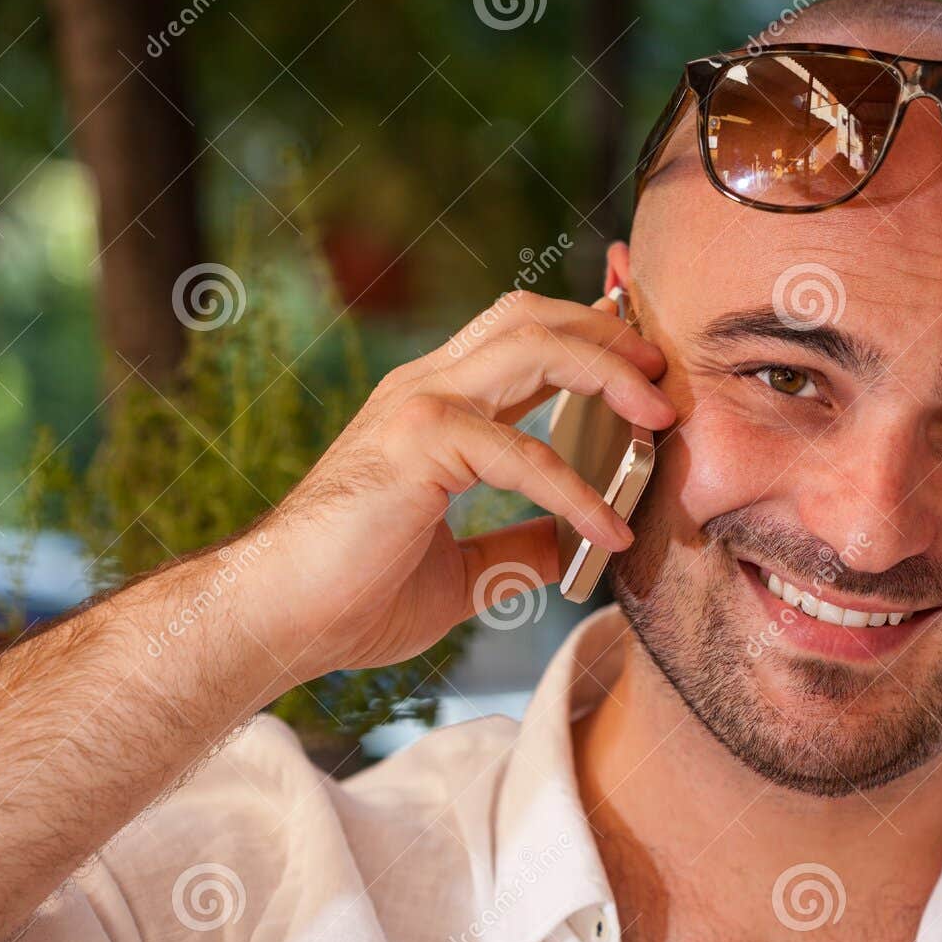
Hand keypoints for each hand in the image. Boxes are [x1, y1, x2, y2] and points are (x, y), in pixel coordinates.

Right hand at [243, 291, 672, 674]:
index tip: (645, 360)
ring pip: (532, 348)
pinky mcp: (414, 445)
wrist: (275, 623)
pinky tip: (608, 532)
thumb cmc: (351, 596)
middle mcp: (426, 389)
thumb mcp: (461, 573)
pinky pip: (519, 452)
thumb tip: (573, 549)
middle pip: (532, 318)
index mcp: (434, 405)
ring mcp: (417, 407)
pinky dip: (575, 490)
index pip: (521, 337)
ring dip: (608, 374)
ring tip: (660, 420)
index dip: (586, 332)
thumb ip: (515, 548)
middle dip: (609, 333)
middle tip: (665, 379)